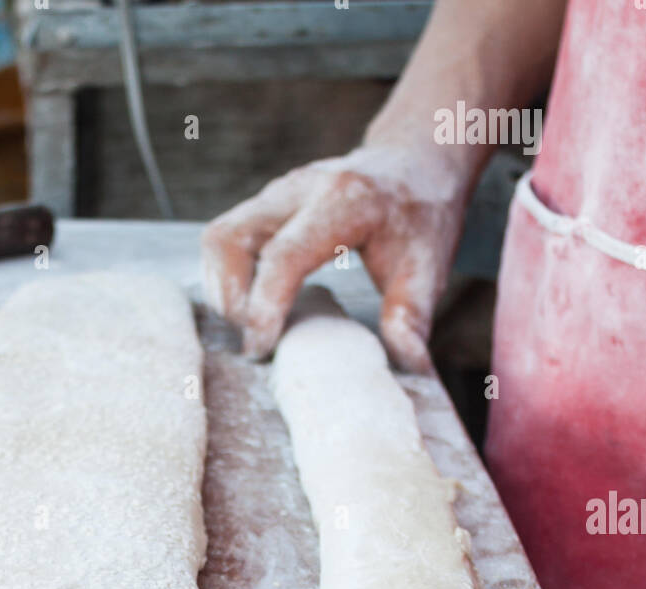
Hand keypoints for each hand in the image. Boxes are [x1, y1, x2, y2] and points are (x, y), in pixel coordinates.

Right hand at [201, 141, 468, 369]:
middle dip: (230, 300)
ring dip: (223, 290)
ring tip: (252, 324)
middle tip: (256, 340)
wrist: (412, 163)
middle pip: (228, 239)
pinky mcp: (263, 205)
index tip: (260, 349)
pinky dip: (227, 278)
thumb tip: (412, 368)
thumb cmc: (419, 217)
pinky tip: (254, 303)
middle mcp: (299, 189)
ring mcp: (275, 194)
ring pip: (218, 239)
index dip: (264, 306)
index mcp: (343, 201)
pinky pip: (224, 241)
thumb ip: (412, 316)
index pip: (284, 254)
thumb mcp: (428, 265)